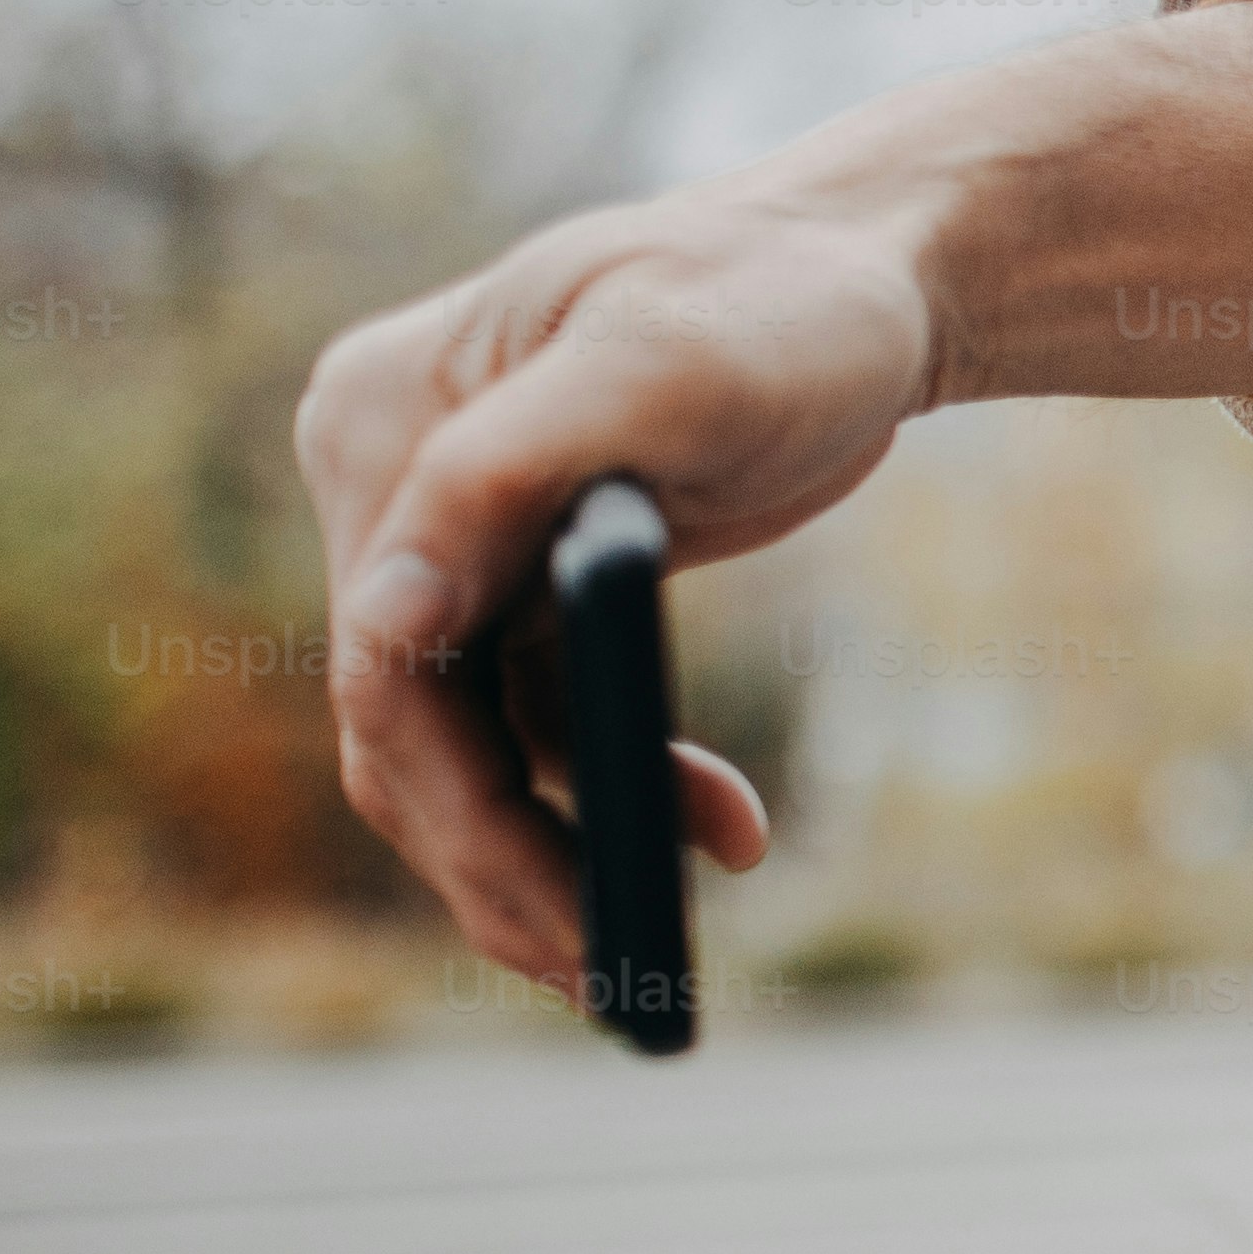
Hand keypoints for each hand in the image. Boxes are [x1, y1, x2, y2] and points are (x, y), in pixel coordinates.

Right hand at [297, 0, 1252, 984]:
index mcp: (381, 420)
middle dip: (508, 862)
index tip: (562, 908)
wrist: (872, 274)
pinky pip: (529, 723)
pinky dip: (610, 794)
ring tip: (649, 958)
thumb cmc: (784, 299)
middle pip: (408, 721)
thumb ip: (509, 476)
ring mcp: (448, 535)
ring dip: (555, 855)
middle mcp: (386, 478)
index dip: (459, 795)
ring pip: (463, 745)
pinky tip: (719, 838)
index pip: (385, 652)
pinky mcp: (523, 578)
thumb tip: (381, 617)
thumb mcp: (667, 368)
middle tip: (617, 979)